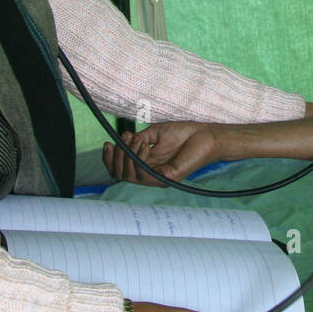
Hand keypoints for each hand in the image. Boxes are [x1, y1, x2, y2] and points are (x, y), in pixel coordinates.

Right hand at [102, 121, 218, 185]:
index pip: (120, 170)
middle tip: (124, 141)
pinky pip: (144, 175)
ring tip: (138, 140)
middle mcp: (150, 174)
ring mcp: (158, 178)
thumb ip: (138, 139)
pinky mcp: (167, 178)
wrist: (205, 134)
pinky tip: (145, 145)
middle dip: (115, 157)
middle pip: (120, 175)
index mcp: (146, 164)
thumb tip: (123, 141)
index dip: (109, 160)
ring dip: (128, 156)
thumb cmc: (184, 133)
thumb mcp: (155, 133)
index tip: (107, 144)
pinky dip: (139, 159)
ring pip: (130, 176)